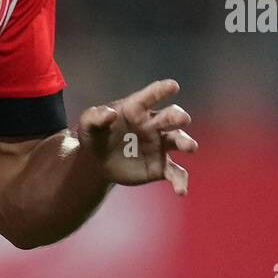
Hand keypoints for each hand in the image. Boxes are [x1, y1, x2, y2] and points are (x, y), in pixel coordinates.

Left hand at [78, 78, 197, 194]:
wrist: (97, 162)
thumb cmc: (95, 136)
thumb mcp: (88, 125)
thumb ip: (95, 117)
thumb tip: (110, 114)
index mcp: (136, 109)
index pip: (150, 96)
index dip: (161, 90)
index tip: (172, 86)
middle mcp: (154, 124)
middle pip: (170, 117)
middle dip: (177, 116)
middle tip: (182, 118)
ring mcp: (160, 145)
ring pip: (178, 141)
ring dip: (186, 143)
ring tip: (190, 147)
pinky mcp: (161, 166)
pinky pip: (175, 172)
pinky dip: (180, 181)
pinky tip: (180, 191)